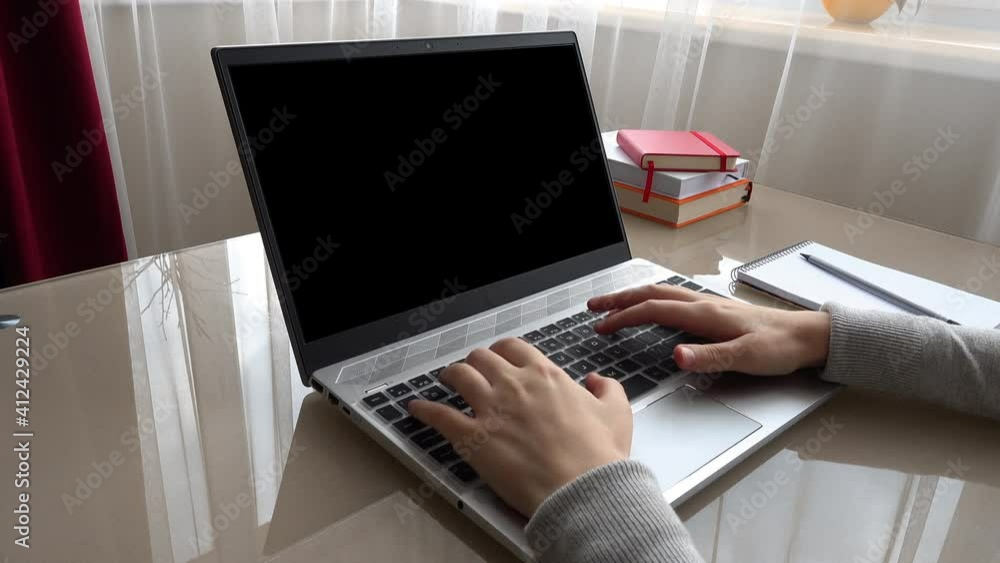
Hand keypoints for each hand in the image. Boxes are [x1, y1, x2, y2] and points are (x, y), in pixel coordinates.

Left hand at [408, 338, 632, 516]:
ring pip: (458, 376)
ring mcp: (491, 409)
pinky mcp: (474, 438)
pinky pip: (440, 415)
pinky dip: (424, 410)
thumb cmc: (599, 456)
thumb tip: (597, 381)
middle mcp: (514, 385)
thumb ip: (607, 389)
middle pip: (482, 358)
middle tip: (473, 371)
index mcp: (546, 376)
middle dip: (475, 362)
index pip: (513, 348)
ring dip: (450, 376)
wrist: (583, 489)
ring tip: (446, 380)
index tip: (499, 358)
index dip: (502, 351)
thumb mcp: (616, 413)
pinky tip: (416, 408)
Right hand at [589, 284, 830, 374]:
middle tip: (593, 306)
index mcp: (704, 314)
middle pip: (651, 294)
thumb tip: (675, 355)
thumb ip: (708, 357)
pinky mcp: (715, 311)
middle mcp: (703, 304)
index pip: (653, 310)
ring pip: (662, 293)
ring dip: (634, 296)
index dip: (623, 317)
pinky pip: (674, 298)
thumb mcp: (745, 358)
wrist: (808, 336)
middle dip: (619, 299)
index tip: (601, 326)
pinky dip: (652, 299)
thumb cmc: (780, 348)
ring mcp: (708, 305)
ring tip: (613, 304)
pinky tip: (652, 307)